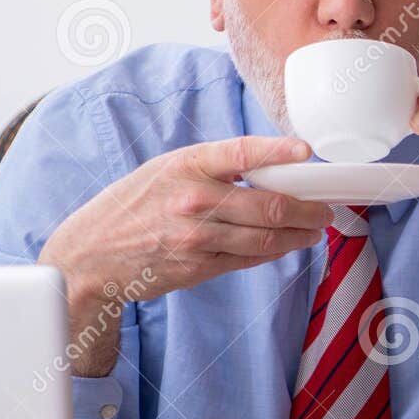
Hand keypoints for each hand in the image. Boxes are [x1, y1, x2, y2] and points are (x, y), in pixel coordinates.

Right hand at [38, 135, 333, 375]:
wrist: (92, 255)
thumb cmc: (135, 204)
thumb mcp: (167, 169)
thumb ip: (215, 168)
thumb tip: (271, 169)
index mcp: (186, 165)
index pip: (241, 153)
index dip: (278, 151)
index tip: (306, 151)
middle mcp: (193, 200)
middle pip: (268, 206)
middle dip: (307, 209)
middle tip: (326, 209)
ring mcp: (196, 238)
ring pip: (265, 238)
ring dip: (299, 235)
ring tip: (315, 229)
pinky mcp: (198, 267)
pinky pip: (249, 259)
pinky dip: (274, 252)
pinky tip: (287, 245)